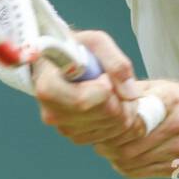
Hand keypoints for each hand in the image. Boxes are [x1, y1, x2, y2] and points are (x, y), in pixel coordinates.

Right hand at [33, 30, 151, 145]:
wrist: (60, 63)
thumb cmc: (75, 49)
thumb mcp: (96, 42)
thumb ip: (116, 62)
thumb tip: (130, 94)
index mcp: (48, 87)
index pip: (83, 101)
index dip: (105, 89)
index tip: (104, 75)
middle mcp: (52, 113)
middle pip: (105, 114)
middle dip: (121, 98)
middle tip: (117, 82)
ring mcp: (64, 128)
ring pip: (112, 127)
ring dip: (123, 109)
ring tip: (113, 91)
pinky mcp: (77, 136)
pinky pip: (110, 135)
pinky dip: (118, 120)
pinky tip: (110, 103)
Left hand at [93, 80, 178, 178]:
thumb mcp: (162, 89)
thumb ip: (134, 91)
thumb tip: (103, 93)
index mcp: (172, 100)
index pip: (132, 120)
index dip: (111, 126)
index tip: (100, 125)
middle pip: (129, 145)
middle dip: (107, 145)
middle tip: (98, 140)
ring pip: (132, 162)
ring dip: (113, 157)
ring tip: (107, 148)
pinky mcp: (177, 167)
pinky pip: (140, 172)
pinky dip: (124, 167)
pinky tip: (120, 158)